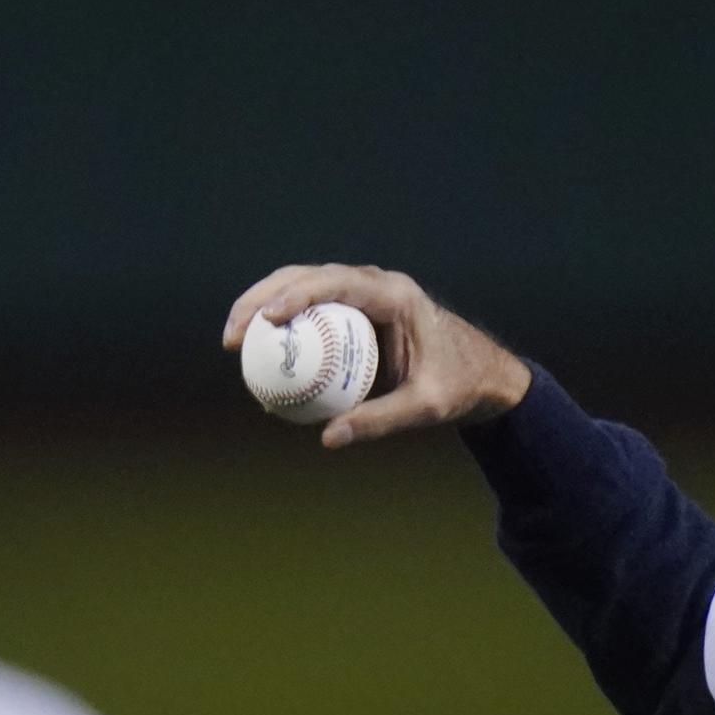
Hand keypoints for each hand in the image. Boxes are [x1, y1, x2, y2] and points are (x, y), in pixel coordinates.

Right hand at [222, 265, 530, 447]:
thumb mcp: (424, 407)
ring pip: (303, 285)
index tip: (265, 318)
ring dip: (264, 304)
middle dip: (262, 298)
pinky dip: (285, 325)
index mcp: (395, 296)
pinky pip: (314, 310)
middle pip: (308, 276)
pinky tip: (260, 353)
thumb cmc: (458, 386)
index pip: (336, 283)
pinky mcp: (358, 308)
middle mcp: (377, 284)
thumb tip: (328, 438)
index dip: (295, 294)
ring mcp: (365, 292)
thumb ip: (379, 421)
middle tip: (232, 335)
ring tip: (233, 339)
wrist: (481, 372)